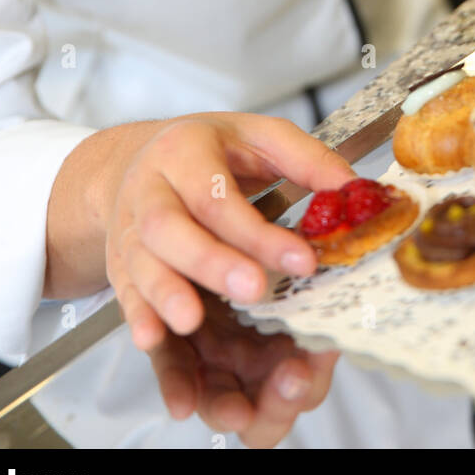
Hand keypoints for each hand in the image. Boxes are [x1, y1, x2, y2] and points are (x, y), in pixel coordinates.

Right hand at [103, 113, 352, 416]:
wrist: (139, 157)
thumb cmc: (208, 150)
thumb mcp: (257, 135)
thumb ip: (305, 158)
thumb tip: (354, 190)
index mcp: (185, 152)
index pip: (219, 196)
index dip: (258, 232)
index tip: (302, 260)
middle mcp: (149, 189)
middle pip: (169, 228)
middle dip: (209, 261)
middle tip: (253, 289)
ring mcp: (129, 229)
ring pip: (140, 263)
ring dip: (166, 294)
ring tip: (191, 321)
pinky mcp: (120, 263)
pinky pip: (125, 293)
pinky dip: (139, 318)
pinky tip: (152, 340)